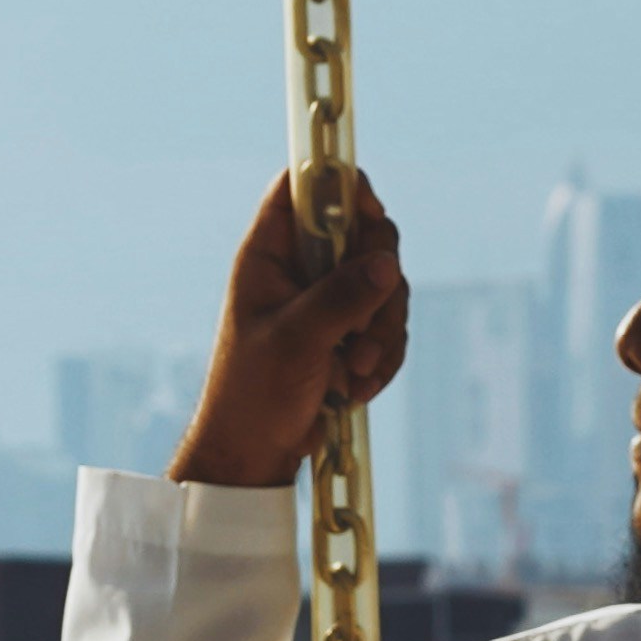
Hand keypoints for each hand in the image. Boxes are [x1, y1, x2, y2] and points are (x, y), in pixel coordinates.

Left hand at [167, 170, 407, 490]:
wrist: (254, 455)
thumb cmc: (252, 395)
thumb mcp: (296, 341)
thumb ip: (341, 298)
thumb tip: (386, 265)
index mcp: (270, 254)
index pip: (305, 186)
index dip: (341, 185)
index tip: (369, 217)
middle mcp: (301, 269)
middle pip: (364, 234)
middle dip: (379, 283)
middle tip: (363, 330)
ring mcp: (327, 301)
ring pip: (385, 284)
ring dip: (382, 332)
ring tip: (355, 372)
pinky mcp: (348, 334)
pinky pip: (388, 326)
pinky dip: (382, 357)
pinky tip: (358, 388)